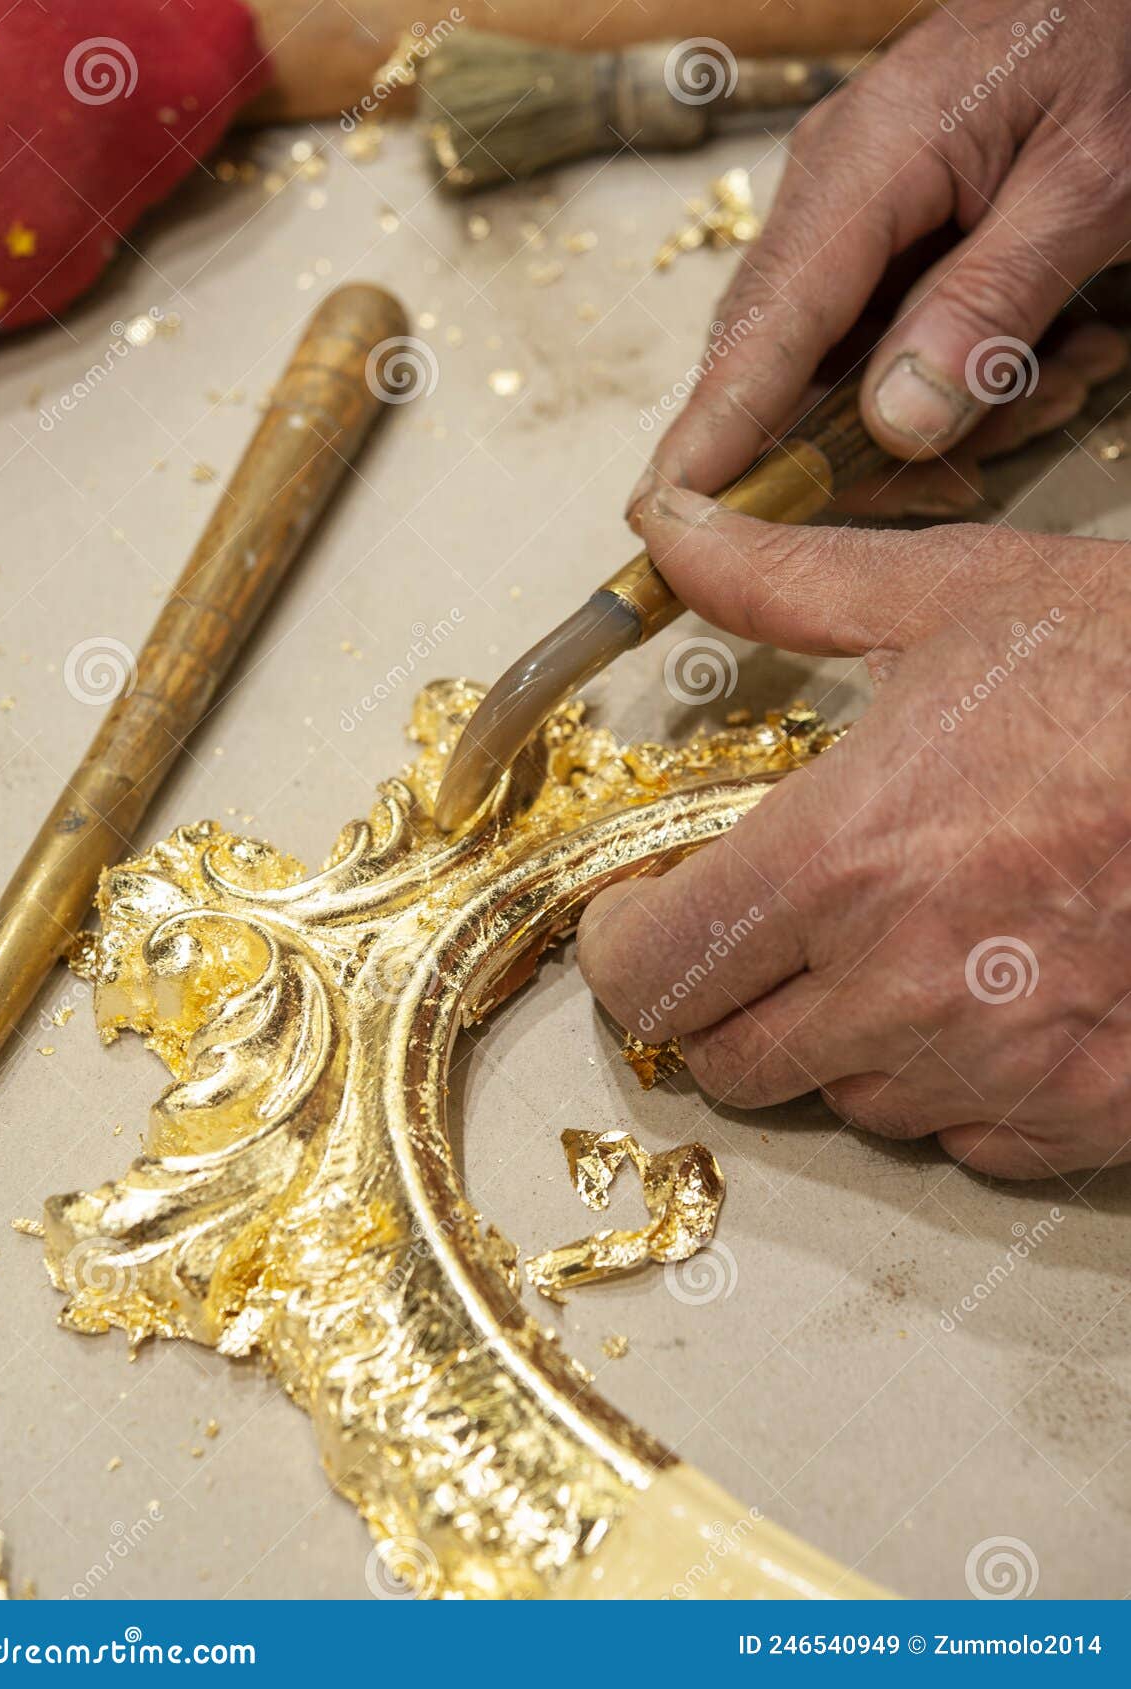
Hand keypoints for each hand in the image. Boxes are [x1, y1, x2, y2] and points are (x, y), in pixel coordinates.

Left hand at [577, 504, 1130, 1177]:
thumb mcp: (955, 594)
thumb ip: (785, 580)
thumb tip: (674, 530)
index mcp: (845, 857)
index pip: (651, 971)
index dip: (623, 947)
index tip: (640, 915)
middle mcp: (906, 983)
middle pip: (728, 1060)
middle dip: (718, 999)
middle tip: (751, 935)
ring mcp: (1002, 1065)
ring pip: (846, 1102)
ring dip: (839, 1037)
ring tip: (893, 943)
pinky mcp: (1087, 1111)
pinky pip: (964, 1139)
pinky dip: (950, 1083)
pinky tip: (986, 997)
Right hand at [627, 0, 1130, 516]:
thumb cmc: (1122, 47)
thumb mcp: (1089, 183)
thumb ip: (992, 303)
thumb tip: (894, 423)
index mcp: (866, 162)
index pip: (765, 328)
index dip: (714, 433)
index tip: (666, 516)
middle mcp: (831, 188)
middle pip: (787, 365)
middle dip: (869, 446)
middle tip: (976, 474)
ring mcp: (849, 211)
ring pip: (845, 369)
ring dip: (950, 405)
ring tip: (1065, 370)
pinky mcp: (881, 231)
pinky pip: (883, 340)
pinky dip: (958, 372)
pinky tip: (1049, 351)